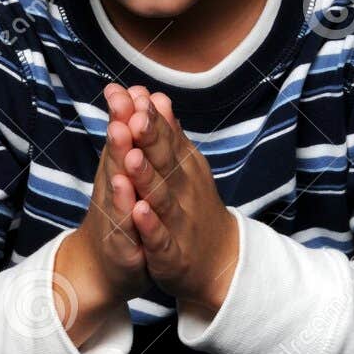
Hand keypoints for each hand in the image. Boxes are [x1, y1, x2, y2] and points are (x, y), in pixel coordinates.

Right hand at [51, 89, 151, 345]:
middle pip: (118, 157)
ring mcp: (116, 217)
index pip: (124, 138)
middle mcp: (114, 189)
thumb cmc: (118, 212)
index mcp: (119, 170)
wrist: (101, 268)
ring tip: (126, 144)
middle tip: (125, 104)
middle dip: (123, 132)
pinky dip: (129, 214)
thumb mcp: (122, 171)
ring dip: (123, 166)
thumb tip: (130, 93)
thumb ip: (127, 135)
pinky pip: (127, 229)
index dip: (127, 114)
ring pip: (120, 189)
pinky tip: (134, 203)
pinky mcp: (122, 244)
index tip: (131, 88)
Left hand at [102, 80, 239, 315]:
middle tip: (132, 114)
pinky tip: (139, 211)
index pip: (165, 138)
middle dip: (148, 139)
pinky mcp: (172, 253)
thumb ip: (167, 134)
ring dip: (147, 178)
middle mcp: (183, 190)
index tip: (132, 93)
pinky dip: (150, 225)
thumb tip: (155, 96)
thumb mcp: (185, 166)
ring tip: (132, 158)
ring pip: (161, 197)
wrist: (221, 260)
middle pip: (164, 162)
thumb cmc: (195, 205)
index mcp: (183, 167)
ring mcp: (179, 222)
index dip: (149, 117)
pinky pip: (160, 238)